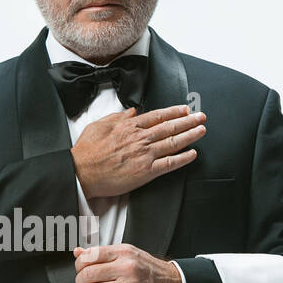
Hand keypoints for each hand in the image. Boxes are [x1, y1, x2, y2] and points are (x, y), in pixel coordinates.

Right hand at [70, 104, 206, 197]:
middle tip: (201, 117)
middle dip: (188, 121)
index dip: (174, 112)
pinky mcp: (145, 172)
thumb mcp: (99, 125)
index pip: (157, 116)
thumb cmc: (87, 152)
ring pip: (173, 142)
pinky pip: (169, 164)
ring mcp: (144, 155)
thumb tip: (132, 111)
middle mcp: (139, 138)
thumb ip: (117, 116)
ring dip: (190, 135)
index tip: (184, 109)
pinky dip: (183, 158)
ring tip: (201, 130)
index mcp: (129, 126)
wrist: (81, 172)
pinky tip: (192, 154)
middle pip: (170, 126)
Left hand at [73, 243, 182, 282]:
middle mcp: (126, 268)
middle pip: (88, 274)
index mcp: (124, 253)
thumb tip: (78, 252)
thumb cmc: (150, 270)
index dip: (79, 263)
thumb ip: (102, 254)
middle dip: (80, 281)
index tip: (81, 268)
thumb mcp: (128, 254)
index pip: (90, 255)